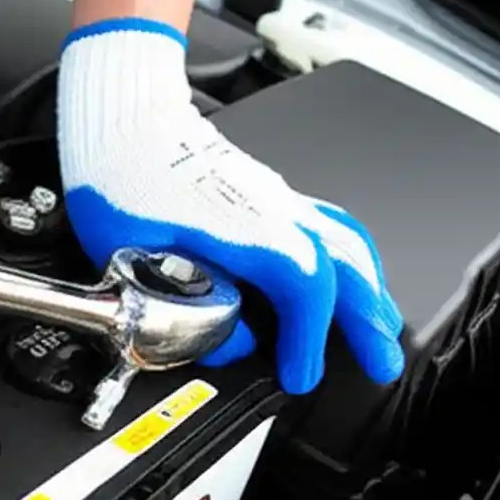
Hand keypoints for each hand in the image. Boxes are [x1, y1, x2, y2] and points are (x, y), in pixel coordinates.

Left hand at [57, 19, 404, 393]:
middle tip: (381, 363)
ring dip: (369, 289)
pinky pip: (330, 226)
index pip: (304, 283)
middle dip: (367, 319)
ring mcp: (276, 197)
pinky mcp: (269, 195)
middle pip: (345, 262)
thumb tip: (233, 341)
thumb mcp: (131, 258)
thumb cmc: (119, 181)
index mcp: (239, 223)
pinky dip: (351, 260)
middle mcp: (271, 207)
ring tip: (380, 329)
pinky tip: (352, 281)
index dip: (308, 335)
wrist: (122, 125)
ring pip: (346, 241)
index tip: (299, 374)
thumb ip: (183, 306)